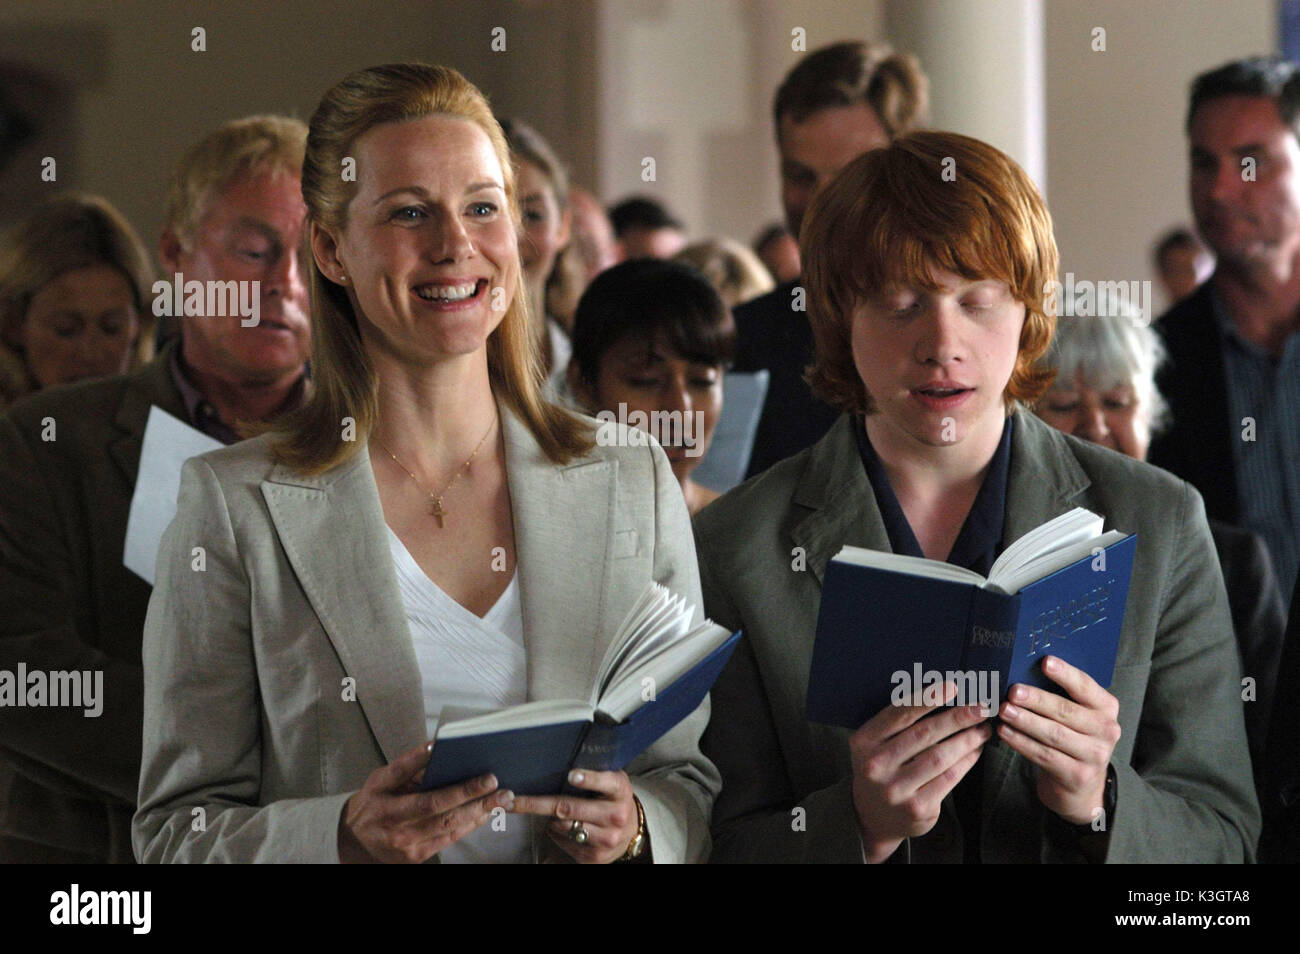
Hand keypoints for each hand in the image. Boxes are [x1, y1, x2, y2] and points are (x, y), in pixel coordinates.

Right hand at [337, 739, 513, 862]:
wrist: (354, 840)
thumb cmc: (371, 803)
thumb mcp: (381, 778)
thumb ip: (407, 764)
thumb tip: (435, 747)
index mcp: (389, 807)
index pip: (429, 798)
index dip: (459, 789)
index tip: (485, 778)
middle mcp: (400, 829)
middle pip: (443, 814)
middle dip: (475, 800)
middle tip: (500, 787)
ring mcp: (410, 846)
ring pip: (450, 828)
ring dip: (479, 813)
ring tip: (502, 800)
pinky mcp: (418, 857)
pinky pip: (449, 839)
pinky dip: (469, 825)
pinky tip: (485, 813)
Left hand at [509, 769, 640, 863]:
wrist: (630, 831)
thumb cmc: (612, 798)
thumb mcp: (611, 780)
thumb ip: (595, 772)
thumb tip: (562, 763)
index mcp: (620, 790)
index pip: (606, 782)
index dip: (588, 779)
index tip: (571, 775)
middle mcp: (615, 816)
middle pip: (571, 808)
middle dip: (538, 804)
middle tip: (514, 801)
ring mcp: (606, 839)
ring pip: (563, 827)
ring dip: (549, 819)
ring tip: (551, 813)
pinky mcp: (595, 857)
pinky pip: (564, 843)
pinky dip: (555, 833)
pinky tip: (560, 827)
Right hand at [849, 682, 992, 862]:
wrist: (872, 815)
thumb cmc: (882, 768)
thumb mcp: (876, 743)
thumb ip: (898, 723)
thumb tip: (945, 695)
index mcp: (864, 741)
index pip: (899, 713)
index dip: (928, 698)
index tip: (953, 686)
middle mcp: (876, 765)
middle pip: (924, 734)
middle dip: (957, 717)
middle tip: (981, 706)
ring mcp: (896, 789)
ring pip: (940, 756)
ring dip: (967, 739)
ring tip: (983, 728)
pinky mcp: (917, 808)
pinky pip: (949, 778)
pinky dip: (966, 761)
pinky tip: (975, 750)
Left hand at [997, 655, 1120, 824]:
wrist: (1081, 782)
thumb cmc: (1072, 735)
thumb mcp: (1077, 714)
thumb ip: (1061, 694)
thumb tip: (1024, 670)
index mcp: (1107, 707)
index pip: (1085, 687)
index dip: (1065, 674)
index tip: (1045, 662)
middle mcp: (1106, 730)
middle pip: (1066, 711)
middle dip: (1037, 700)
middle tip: (1013, 691)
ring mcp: (1094, 755)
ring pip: (1054, 734)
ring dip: (1026, 721)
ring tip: (1004, 711)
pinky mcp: (1077, 775)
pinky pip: (1044, 755)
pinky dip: (1022, 742)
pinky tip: (1005, 732)